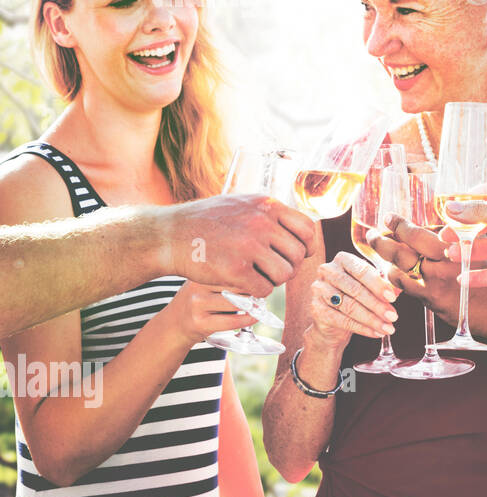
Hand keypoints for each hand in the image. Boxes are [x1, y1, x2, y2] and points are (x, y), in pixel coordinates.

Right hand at [160, 195, 315, 295]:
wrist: (169, 234)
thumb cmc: (206, 221)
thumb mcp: (242, 204)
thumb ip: (269, 213)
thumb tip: (299, 228)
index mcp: (267, 205)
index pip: (307, 229)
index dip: (307, 246)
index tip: (299, 255)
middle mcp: (262, 222)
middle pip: (297, 256)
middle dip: (288, 267)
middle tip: (271, 270)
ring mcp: (249, 245)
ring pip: (284, 274)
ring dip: (273, 280)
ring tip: (258, 276)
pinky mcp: (235, 269)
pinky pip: (264, 289)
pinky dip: (257, 292)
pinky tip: (244, 285)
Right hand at [165, 281, 259, 346]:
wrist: (174, 324)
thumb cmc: (198, 300)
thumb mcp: (206, 281)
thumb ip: (226, 276)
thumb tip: (263, 273)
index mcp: (201, 272)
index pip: (234, 268)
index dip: (252, 273)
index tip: (263, 277)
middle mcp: (197, 286)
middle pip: (237, 284)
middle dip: (254, 289)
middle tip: (265, 291)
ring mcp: (197, 304)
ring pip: (236, 303)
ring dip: (254, 305)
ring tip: (260, 304)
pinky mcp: (200, 323)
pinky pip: (232, 321)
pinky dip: (248, 319)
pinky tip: (254, 317)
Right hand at [307, 253, 397, 353]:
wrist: (333, 317)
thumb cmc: (356, 295)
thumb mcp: (371, 287)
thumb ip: (384, 285)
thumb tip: (397, 290)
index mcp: (343, 259)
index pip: (362, 271)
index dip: (378, 285)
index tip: (393, 298)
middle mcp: (327, 271)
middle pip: (355, 289)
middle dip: (377, 305)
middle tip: (393, 316)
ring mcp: (319, 289)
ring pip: (349, 306)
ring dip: (371, 319)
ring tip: (387, 328)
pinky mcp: (316, 309)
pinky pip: (341, 320)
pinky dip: (361, 328)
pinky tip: (375, 333)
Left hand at [367, 218, 460, 321]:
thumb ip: (462, 239)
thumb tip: (440, 228)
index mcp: (455, 249)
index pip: (418, 233)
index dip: (400, 225)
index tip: (390, 217)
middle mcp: (442, 267)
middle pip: (402, 251)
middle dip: (383, 240)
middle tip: (374, 232)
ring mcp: (435, 287)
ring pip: (398, 271)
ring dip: (384, 260)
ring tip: (378, 252)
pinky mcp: (433, 303)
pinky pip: (406, 289)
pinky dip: (395, 278)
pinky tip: (392, 272)